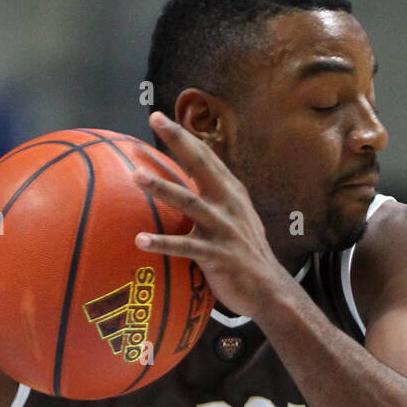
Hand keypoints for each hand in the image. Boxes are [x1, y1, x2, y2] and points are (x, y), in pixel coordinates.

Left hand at [133, 112, 291, 321]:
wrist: (268, 289)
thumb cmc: (244, 254)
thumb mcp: (236, 218)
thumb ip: (217, 199)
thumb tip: (193, 183)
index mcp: (231, 193)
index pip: (205, 156)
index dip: (183, 136)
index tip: (159, 116)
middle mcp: (228, 204)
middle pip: (200, 166)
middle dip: (178, 141)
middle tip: (155, 120)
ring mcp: (223, 229)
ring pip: (189, 202)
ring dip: (162, 188)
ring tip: (137, 176)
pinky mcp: (217, 255)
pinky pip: (184, 247)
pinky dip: (162, 243)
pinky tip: (140, 240)